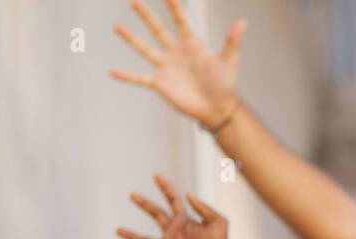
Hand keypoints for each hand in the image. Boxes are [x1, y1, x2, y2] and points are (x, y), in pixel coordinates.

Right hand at [111, 0, 244, 127]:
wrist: (218, 109)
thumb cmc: (225, 85)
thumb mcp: (229, 61)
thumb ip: (232, 41)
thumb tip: (243, 22)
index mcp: (191, 45)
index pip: (181, 21)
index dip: (174, 7)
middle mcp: (176, 53)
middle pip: (158, 29)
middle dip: (146, 15)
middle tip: (134, 1)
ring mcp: (166, 67)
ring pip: (145, 49)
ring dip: (131, 38)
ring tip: (117, 26)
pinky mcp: (161, 84)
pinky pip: (140, 78)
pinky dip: (127, 76)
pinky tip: (112, 72)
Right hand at [119, 173, 238, 238]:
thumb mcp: (217, 222)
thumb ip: (203, 207)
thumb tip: (188, 193)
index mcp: (185, 221)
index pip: (172, 200)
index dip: (165, 187)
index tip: (156, 175)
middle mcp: (174, 233)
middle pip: (156, 214)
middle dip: (144, 204)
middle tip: (132, 194)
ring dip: (131, 236)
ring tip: (117, 230)